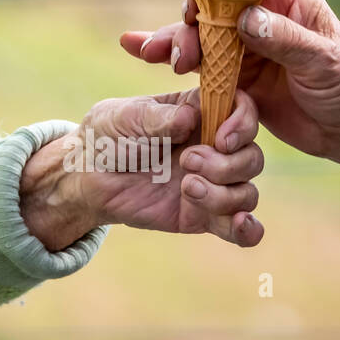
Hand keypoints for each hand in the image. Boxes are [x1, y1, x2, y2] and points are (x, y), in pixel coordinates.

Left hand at [19, 89, 265, 249]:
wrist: (87, 178)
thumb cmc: (107, 137)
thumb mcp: (125, 117)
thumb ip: (158, 118)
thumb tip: (190, 119)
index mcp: (201, 113)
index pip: (243, 111)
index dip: (243, 124)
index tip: (221, 138)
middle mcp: (214, 148)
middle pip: (252, 156)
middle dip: (227, 164)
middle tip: (187, 162)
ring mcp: (212, 184)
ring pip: (247, 192)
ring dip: (225, 194)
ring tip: (186, 189)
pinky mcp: (204, 217)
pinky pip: (240, 229)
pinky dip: (248, 229)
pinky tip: (238, 224)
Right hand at [119, 0, 339, 161]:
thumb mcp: (324, 61)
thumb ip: (285, 40)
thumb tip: (245, 18)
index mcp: (286, 0)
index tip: (190, 14)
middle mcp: (262, 19)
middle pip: (212, 12)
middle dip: (184, 27)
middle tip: (170, 52)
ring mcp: (247, 49)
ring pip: (201, 39)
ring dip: (173, 44)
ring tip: (145, 52)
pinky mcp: (238, 80)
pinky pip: (204, 69)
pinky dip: (177, 65)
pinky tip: (146, 57)